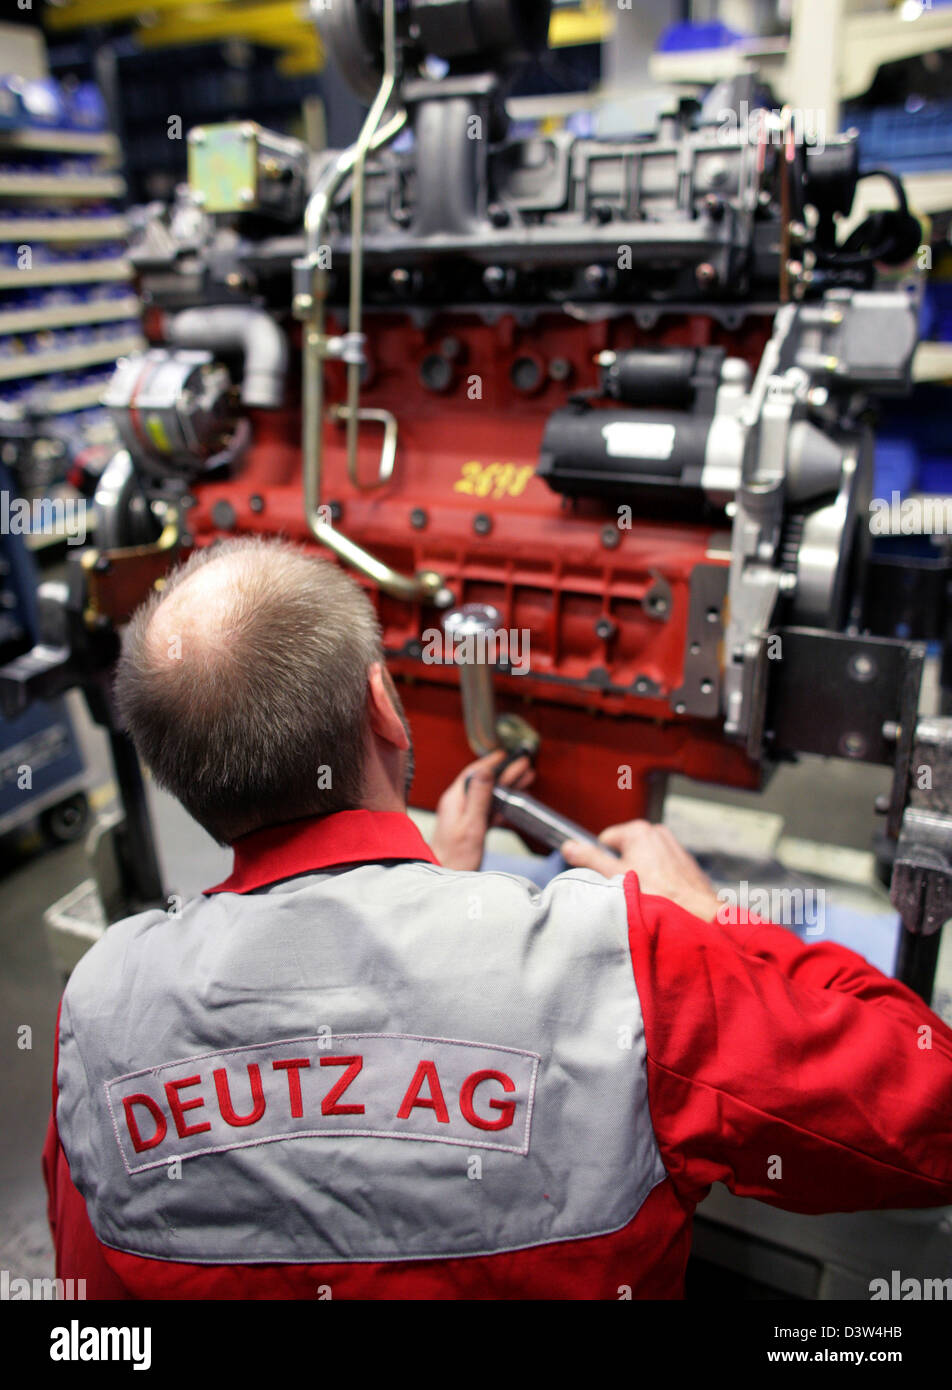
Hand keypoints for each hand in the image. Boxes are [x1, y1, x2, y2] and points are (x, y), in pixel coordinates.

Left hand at [430, 750, 534, 870]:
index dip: (491, 762)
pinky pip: (488, 810)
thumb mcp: (472, 825)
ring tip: (525, 779)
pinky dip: (502, 804)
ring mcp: (462, 816)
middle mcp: (457, 804)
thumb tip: (485, 771)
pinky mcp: (469, 828)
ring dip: (506, 787)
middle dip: (504, 772)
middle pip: (483, 781)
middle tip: (523, 765)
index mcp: (455, 799)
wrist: (443, 879)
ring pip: (488, 795)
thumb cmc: (455, 859)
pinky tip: (514, 803)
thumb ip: (478, 797)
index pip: (474, 772)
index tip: (506, 754)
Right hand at [561, 820, 719, 921]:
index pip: (605, 840)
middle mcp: (657, 832)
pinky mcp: (684, 862)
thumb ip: (588, 858)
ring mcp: (673, 846)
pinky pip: (661, 867)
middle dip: (622, 867)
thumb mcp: (613, 876)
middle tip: (626, 889)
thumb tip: (568, 847)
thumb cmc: (656, 894)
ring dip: (640, 874)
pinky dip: (658, 879)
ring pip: (644, 859)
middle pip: (625, 849)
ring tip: (645, 894)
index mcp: (638, 830)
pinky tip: (659, 895)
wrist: (696, 913)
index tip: (608, 878)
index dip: (602, 860)